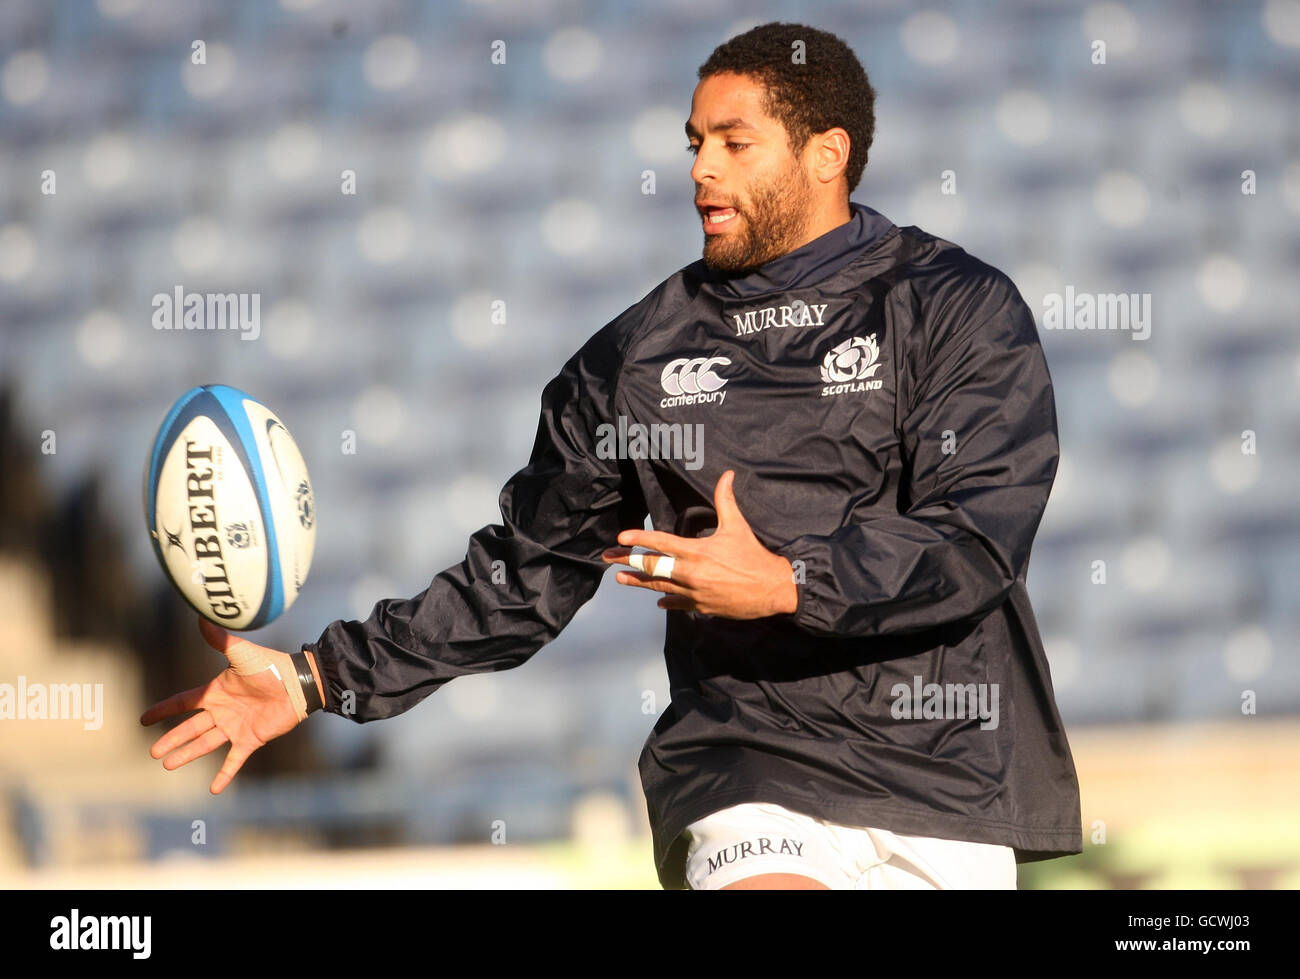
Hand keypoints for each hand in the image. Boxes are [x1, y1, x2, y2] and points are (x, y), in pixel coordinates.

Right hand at [140, 615, 308, 793]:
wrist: (298, 683)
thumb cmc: (270, 666)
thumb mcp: (241, 653)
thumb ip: (220, 641)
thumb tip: (200, 617)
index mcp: (216, 692)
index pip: (184, 702)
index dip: (164, 710)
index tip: (144, 719)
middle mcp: (223, 711)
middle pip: (191, 728)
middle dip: (173, 740)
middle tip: (153, 753)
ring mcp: (236, 726)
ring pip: (206, 744)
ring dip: (188, 754)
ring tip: (168, 765)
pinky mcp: (252, 738)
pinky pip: (235, 760)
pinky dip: (225, 774)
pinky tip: (213, 789)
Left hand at [602, 469, 797, 618]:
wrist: (773, 589)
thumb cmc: (754, 556)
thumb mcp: (737, 526)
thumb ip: (725, 500)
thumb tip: (726, 475)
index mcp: (696, 551)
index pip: (661, 542)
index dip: (639, 538)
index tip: (622, 536)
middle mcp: (691, 573)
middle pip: (652, 567)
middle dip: (628, 562)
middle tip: (609, 558)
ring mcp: (694, 593)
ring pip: (660, 587)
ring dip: (639, 583)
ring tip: (621, 580)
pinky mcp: (702, 607)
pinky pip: (679, 604)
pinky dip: (668, 602)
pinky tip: (659, 602)